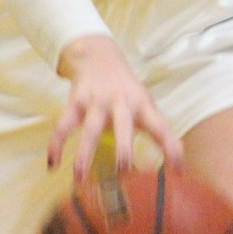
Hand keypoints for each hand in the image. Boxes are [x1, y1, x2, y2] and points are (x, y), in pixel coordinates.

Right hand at [47, 34, 183, 182]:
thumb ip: (159, 133)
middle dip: (123, 147)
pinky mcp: (76, 102)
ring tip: (79, 178)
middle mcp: (121, 103)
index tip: (178, 173)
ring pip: (89, 129)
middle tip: (123, 171)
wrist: (98, 55)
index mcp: (143, 106)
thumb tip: (180, 170)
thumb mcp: (146, 105)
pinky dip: (56, 144)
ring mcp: (96, 102)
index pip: (161, 128)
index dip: (171, 149)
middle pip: (123, 126)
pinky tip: (52, 165)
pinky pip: (63, 125)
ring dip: (84, 153)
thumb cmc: (128, 91)